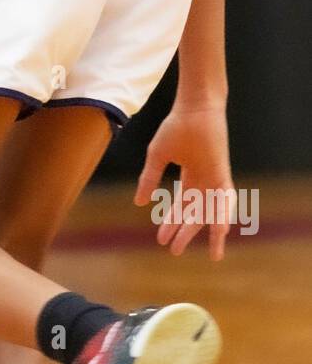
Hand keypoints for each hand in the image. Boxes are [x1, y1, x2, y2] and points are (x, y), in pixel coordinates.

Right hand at [134, 103, 233, 260]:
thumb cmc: (177, 126)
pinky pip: (225, 200)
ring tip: (215, 254)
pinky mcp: (222, 174)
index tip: (160, 239)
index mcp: (189, 177)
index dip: (170, 223)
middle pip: (194, 214)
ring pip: (213, 212)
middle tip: (174, 252)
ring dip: (213, 232)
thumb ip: (149, 179)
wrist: (195, 109)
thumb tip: (139, 202)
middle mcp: (203, 182)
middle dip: (185, 232)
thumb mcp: (157, 157)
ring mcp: (214, 179)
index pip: (180, 206)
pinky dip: (224, 215)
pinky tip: (221, 231)